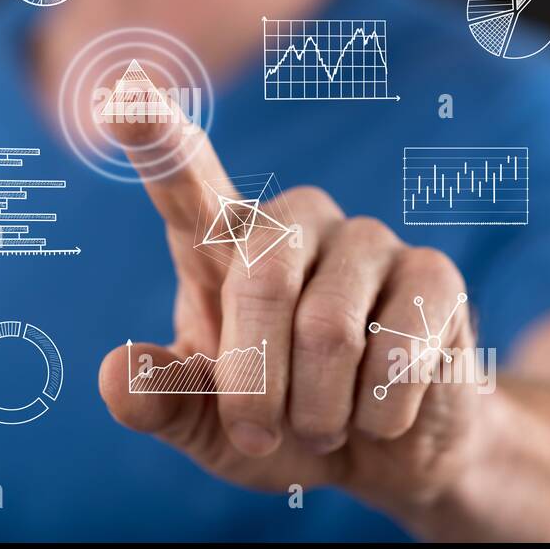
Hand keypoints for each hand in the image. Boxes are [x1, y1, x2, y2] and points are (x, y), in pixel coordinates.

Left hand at [98, 112, 483, 524]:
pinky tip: (378, 414)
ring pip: (330, 330)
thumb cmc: (278, 425)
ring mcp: (367, 240)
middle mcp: (292, 222)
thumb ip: (162, 402)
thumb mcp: (207, 427)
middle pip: (262, 281)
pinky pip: (397, 354)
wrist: (383, 455)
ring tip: (323, 424)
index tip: (124, 93)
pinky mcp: (434, 274)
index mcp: (221, 245)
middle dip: (255, 384)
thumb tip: (115, 374)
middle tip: (257, 435)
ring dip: (318, 412)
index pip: (183, 179)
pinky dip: (376, 416)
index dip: (155, 135)